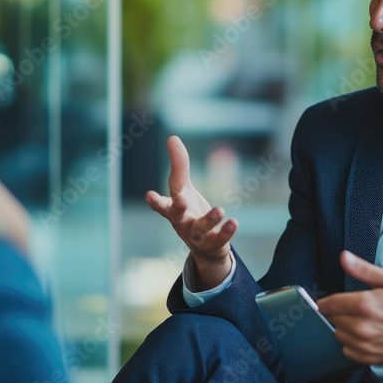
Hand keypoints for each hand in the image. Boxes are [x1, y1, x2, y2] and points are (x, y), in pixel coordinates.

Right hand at [146, 136, 236, 289]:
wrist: (203, 245)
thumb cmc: (188, 211)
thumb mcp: (183, 187)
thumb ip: (179, 165)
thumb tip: (172, 137)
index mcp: (172, 209)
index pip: (161, 204)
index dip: (155, 201)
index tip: (149, 195)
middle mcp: (181, 223)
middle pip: (177, 217)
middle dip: (177, 209)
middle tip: (182, 200)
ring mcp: (196, 236)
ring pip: (200, 230)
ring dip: (209, 220)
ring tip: (220, 209)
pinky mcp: (212, 243)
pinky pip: (218, 240)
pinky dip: (226, 232)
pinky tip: (233, 222)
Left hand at [317, 251, 382, 364]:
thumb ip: (364, 269)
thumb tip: (345, 258)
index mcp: (366, 305)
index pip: (330, 305)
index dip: (325, 302)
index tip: (325, 302)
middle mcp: (363, 327)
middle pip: (333, 320)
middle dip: (338, 313)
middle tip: (352, 308)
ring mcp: (367, 345)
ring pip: (339, 336)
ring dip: (344, 329)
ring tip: (360, 321)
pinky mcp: (371, 358)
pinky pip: (348, 352)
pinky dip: (351, 344)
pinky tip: (364, 335)